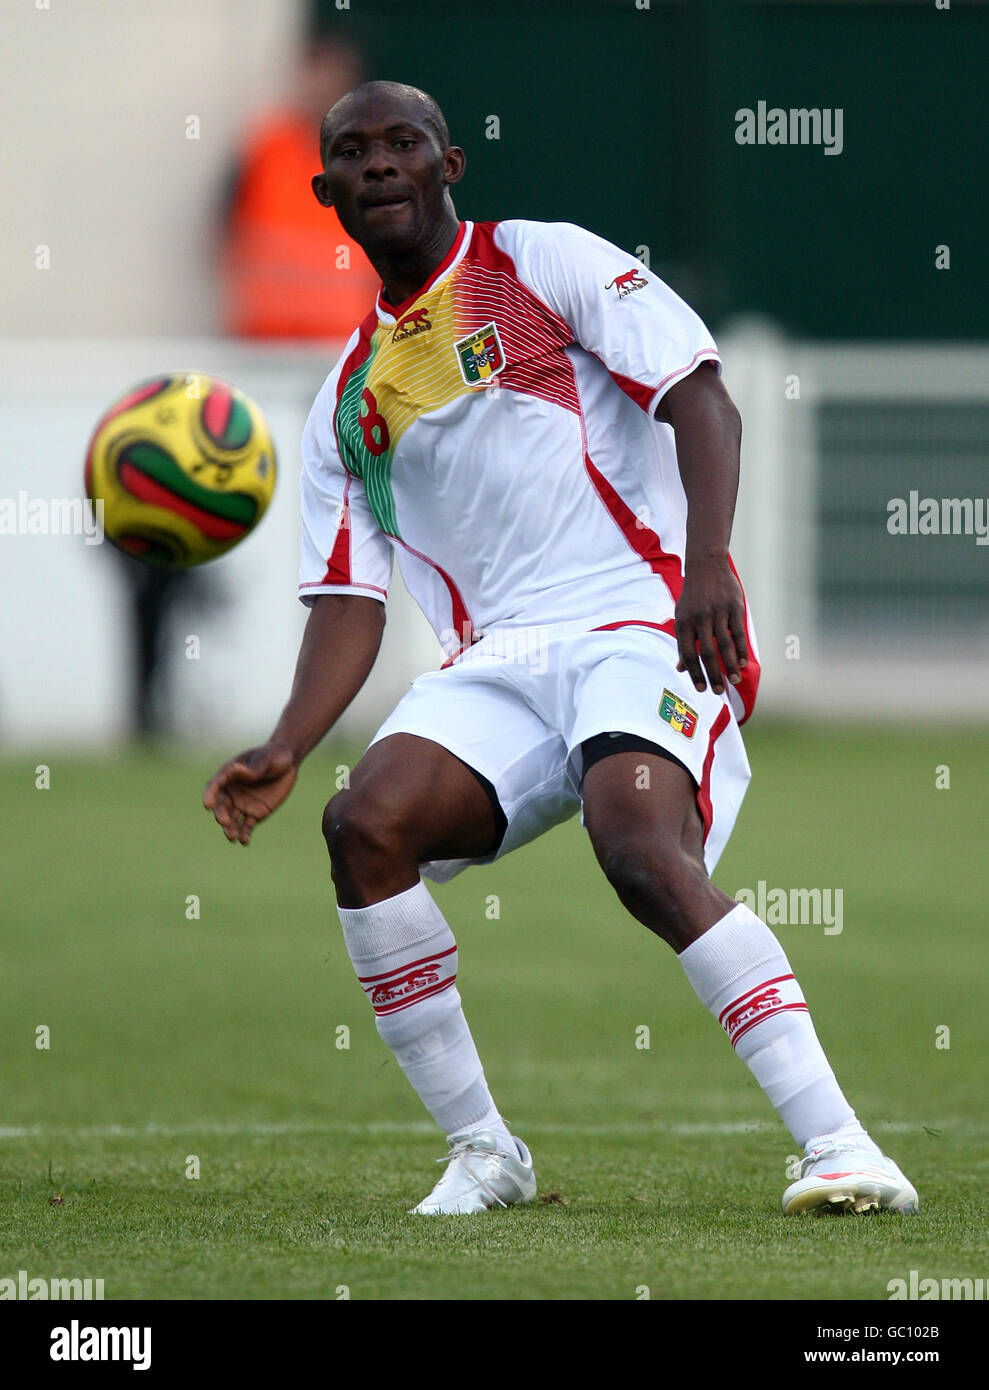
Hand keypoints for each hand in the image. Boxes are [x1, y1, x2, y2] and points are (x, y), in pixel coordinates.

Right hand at [203, 741, 297, 845]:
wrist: (288, 764)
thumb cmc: (273, 756)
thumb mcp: (265, 759)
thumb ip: (253, 768)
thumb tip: (236, 770)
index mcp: (229, 775)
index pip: (214, 786)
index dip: (209, 795)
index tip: (206, 805)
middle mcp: (232, 792)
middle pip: (221, 806)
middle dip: (221, 815)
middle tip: (224, 822)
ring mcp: (242, 804)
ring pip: (232, 819)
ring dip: (230, 829)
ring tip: (232, 837)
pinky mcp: (255, 814)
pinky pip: (247, 826)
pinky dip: (244, 835)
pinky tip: (245, 841)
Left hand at [674, 558, 748, 695]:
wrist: (706, 566)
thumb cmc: (693, 597)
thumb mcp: (682, 616)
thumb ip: (683, 642)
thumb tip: (680, 668)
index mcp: (684, 622)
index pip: (688, 653)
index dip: (694, 673)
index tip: (701, 689)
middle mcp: (699, 618)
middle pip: (706, 653)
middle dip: (712, 675)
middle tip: (717, 692)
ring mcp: (718, 612)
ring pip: (724, 645)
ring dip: (729, 666)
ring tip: (733, 681)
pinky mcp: (734, 607)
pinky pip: (738, 633)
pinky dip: (740, 650)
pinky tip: (741, 664)